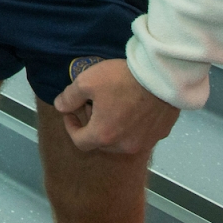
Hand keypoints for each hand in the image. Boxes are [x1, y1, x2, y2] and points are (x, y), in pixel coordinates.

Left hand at [51, 58, 179, 154]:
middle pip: (102, 143)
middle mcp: (125, 146)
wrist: (162, 76)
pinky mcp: (161, 133)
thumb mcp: (86, 82)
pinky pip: (141, 135)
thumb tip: (60, 106)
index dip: (71, 128)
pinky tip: (134, 108)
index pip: (80, 142)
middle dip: (93, 126)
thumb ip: (69, 97)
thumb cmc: (121, 79)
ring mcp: (146, 142)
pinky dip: (133, 126)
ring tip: (114, 106)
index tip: (71, 114)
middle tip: (92, 107)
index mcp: (104, 136)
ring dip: (113, 128)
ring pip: (122, 141)